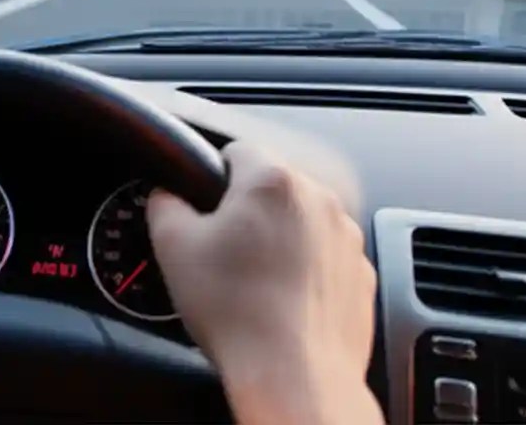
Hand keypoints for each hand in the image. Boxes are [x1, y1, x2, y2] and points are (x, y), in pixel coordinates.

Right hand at [147, 141, 380, 424]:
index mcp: (272, 181)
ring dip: (280, 240)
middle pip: (272, 187)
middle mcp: (319, 200)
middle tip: (222, 253)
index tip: (204, 207)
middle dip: (247, 212)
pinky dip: (306, 272)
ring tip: (253, 283)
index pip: (236, 150)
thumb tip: (166, 195)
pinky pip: (326, 259)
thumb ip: (164, 204)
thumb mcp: (173, 247)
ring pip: (302, 223)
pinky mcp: (361, 274)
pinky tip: (281, 301)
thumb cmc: (237, 313)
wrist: (292, 374)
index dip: (211, 177)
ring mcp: (346, 238)